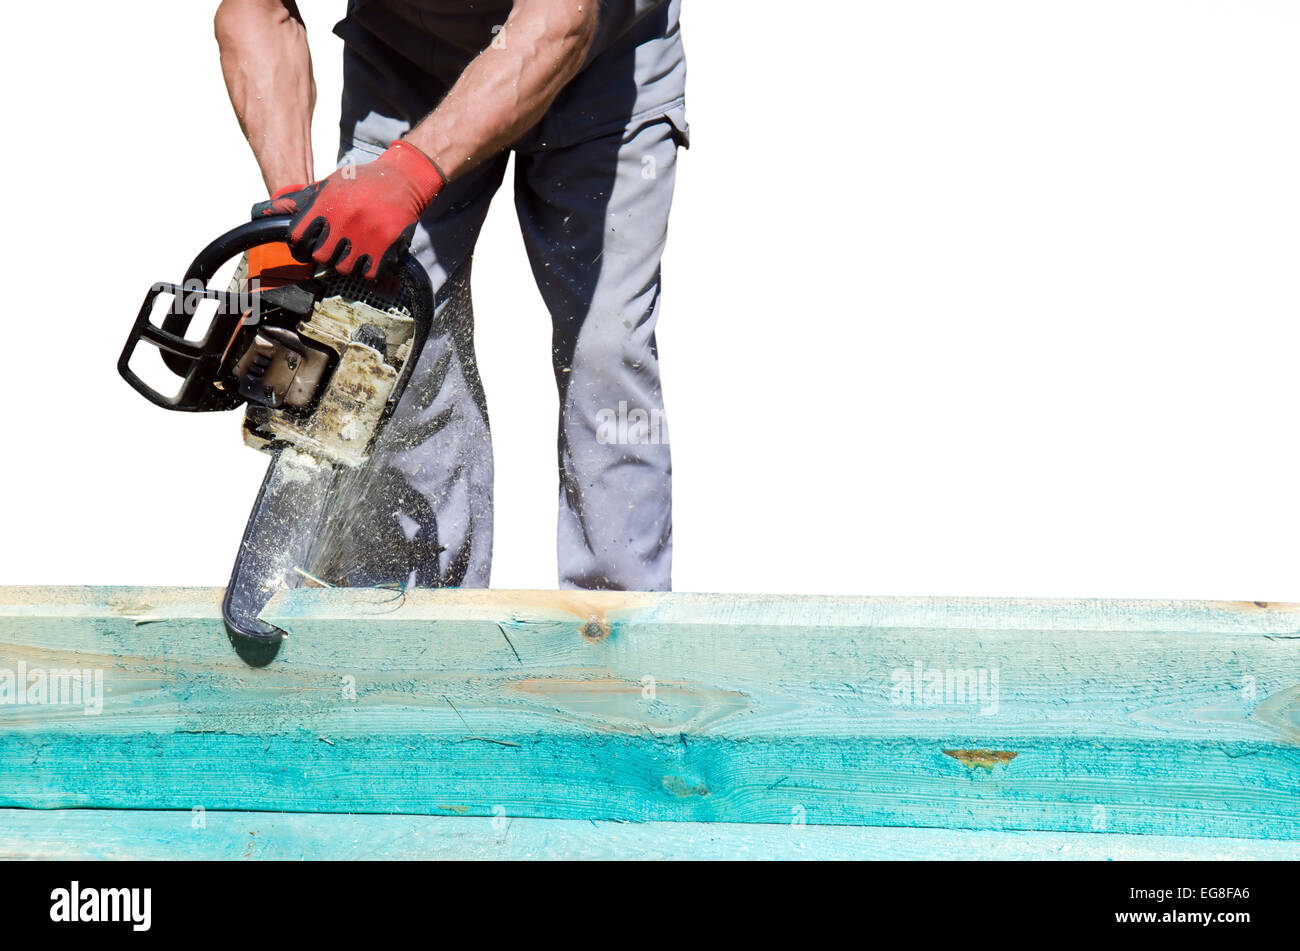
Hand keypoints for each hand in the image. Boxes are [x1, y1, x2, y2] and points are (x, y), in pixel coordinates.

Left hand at [251, 141, 444, 279]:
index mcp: (325, 204)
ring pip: (344, 268)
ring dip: (348, 264)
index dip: (299, 247)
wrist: (403, 179)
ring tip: (355, 252)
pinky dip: (369, 270)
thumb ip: (302, 201)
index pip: (297, 238)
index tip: (306, 249)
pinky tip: (371, 257)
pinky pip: (369, 274)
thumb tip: (269, 209)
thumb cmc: (363, 182)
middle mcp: (343, 220)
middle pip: (320, 257)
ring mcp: (365, 235)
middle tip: (336, 249)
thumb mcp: (330, 184)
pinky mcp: (385, 246)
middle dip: (326, 255)